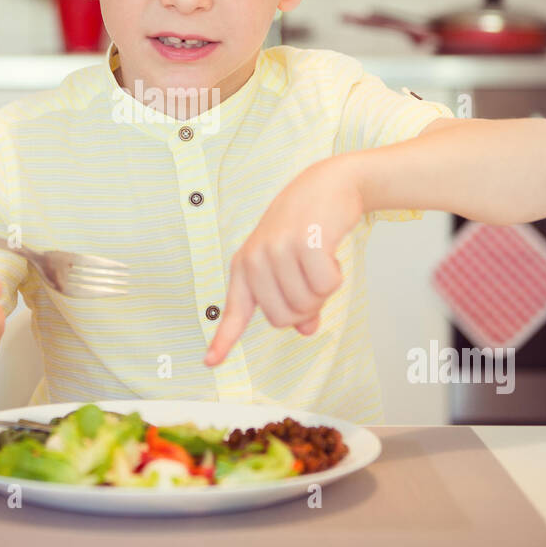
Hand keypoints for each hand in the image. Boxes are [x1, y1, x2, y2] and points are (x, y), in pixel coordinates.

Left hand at [204, 158, 362, 366]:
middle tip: (313, 279)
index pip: (233, 311)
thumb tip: (305, 330)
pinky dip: (336, 276)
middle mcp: (255, 259)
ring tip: (321, 261)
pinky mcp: (304, 243)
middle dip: (306, 308)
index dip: (223, 340)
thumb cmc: (307, 225)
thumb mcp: (291, 261)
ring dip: (322, 291)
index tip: (209, 363)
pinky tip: (331, 253)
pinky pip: (326, 287)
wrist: (328, 184)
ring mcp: (277, 250)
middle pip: (283, 319)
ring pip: (305, 304)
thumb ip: (294, 297)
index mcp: (245, 266)